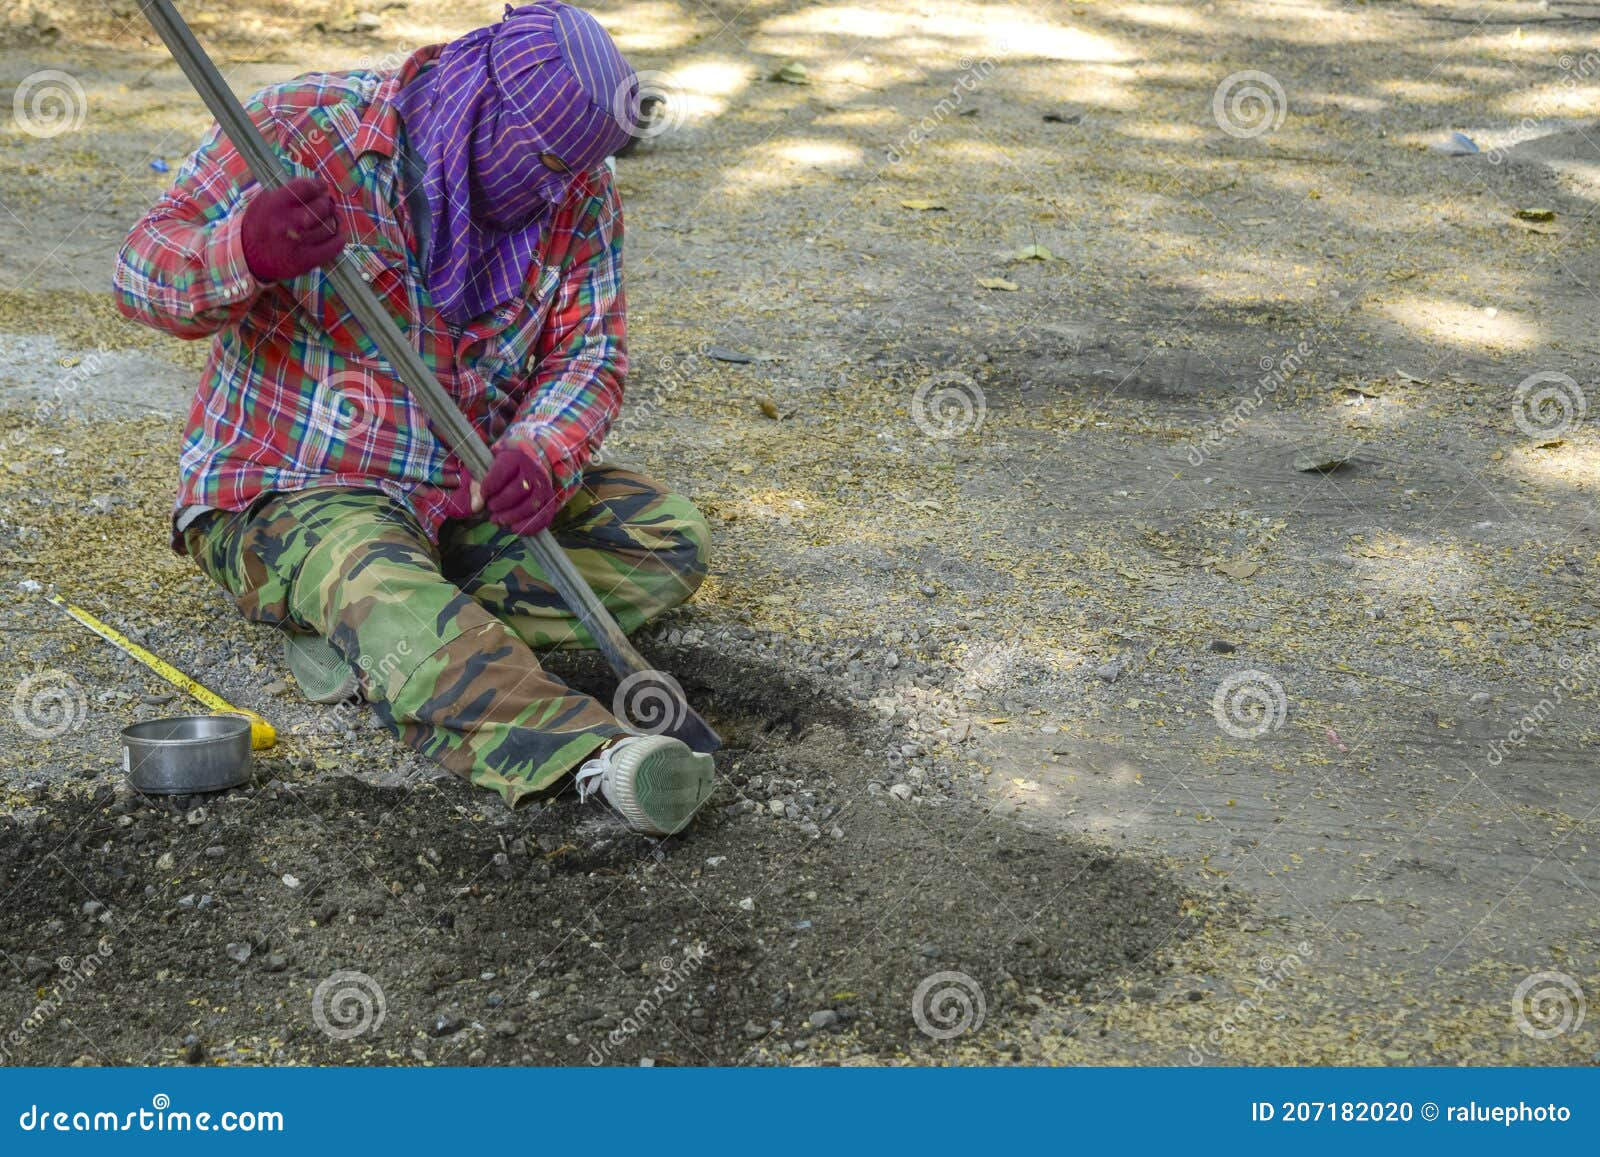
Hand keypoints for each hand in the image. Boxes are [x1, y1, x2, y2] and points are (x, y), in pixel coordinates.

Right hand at [240, 176, 344, 282]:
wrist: (245, 257)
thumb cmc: (258, 225)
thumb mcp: (264, 202)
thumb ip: (287, 193)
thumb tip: (315, 187)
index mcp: (275, 204)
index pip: (305, 187)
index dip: (318, 185)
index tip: (322, 186)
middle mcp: (287, 222)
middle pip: (321, 206)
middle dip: (326, 203)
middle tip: (325, 204)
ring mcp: (298, 242)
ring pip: (329, 226)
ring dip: (334, 221)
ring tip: (330, 219)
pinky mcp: (305, 260)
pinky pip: (333, 247)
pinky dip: (339, 239)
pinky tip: (336, 235)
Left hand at [442, 443, 558, 536]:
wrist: (526, 470)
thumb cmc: (500, 473)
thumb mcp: (485, 472)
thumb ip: (475, 487)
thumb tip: (476, 506)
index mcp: (515, 457)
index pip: (502, 471)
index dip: (490, 485)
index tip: (483, 494)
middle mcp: (533, 470)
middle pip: (518, 490)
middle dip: (501, 503)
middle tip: (491, 509)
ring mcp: (544, 486)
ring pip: (531, 505)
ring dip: (512, 517)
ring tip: (498, 520)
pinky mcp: (549, 501)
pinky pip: (543, 517)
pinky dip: (529, 527)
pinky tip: (514, 529)